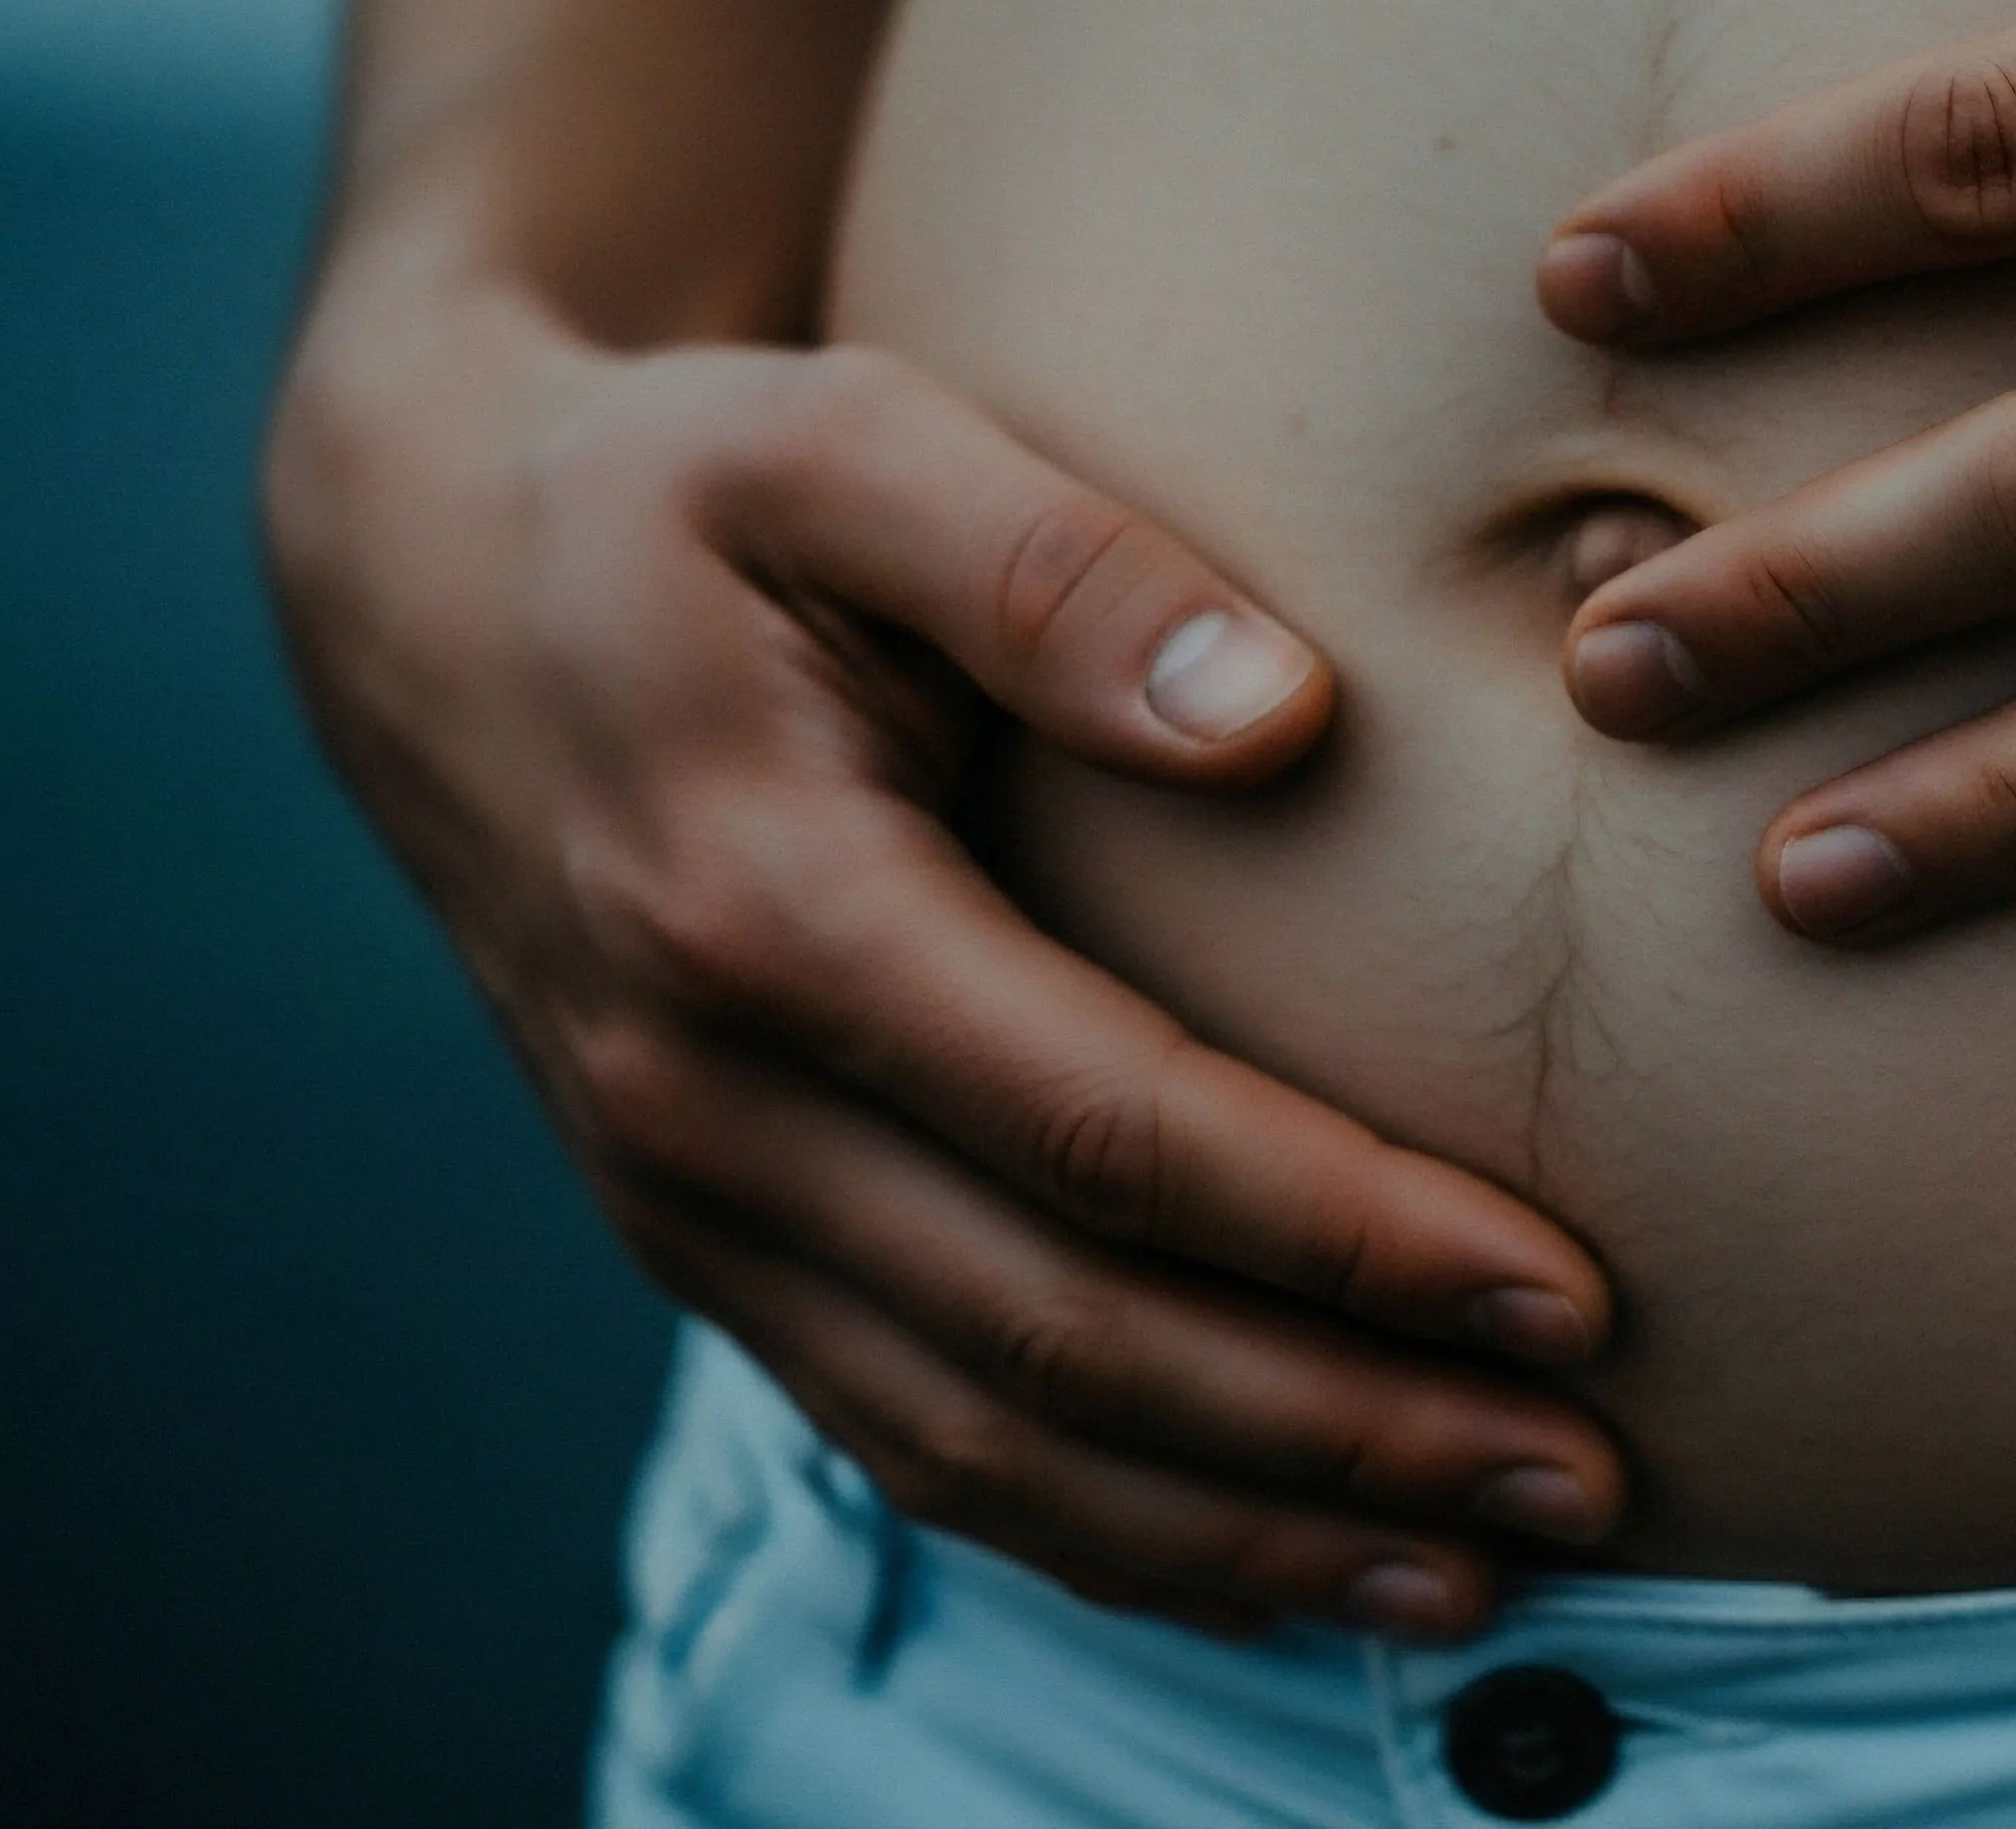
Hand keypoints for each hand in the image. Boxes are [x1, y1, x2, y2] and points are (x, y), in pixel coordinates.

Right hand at [265, 307, 1623, 1638]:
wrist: (431, 590)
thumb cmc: (678, 495)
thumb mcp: (841, 440)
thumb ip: (1056, 566)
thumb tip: (1287, 717)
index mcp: (763, 912)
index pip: (1106, 1135)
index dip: (1345, 1236)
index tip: (1562, 1292)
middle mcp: (709, 1105)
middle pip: (1069, 1340)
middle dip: (1343, 1434)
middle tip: (1584, 1479)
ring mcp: (693, 1206)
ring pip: (992, 1444)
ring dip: (1247, 1535)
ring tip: (1485, 1574)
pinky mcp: (708, 1250)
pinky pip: (914, 1446)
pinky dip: (1108, 1535)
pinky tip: (1288, 1567)